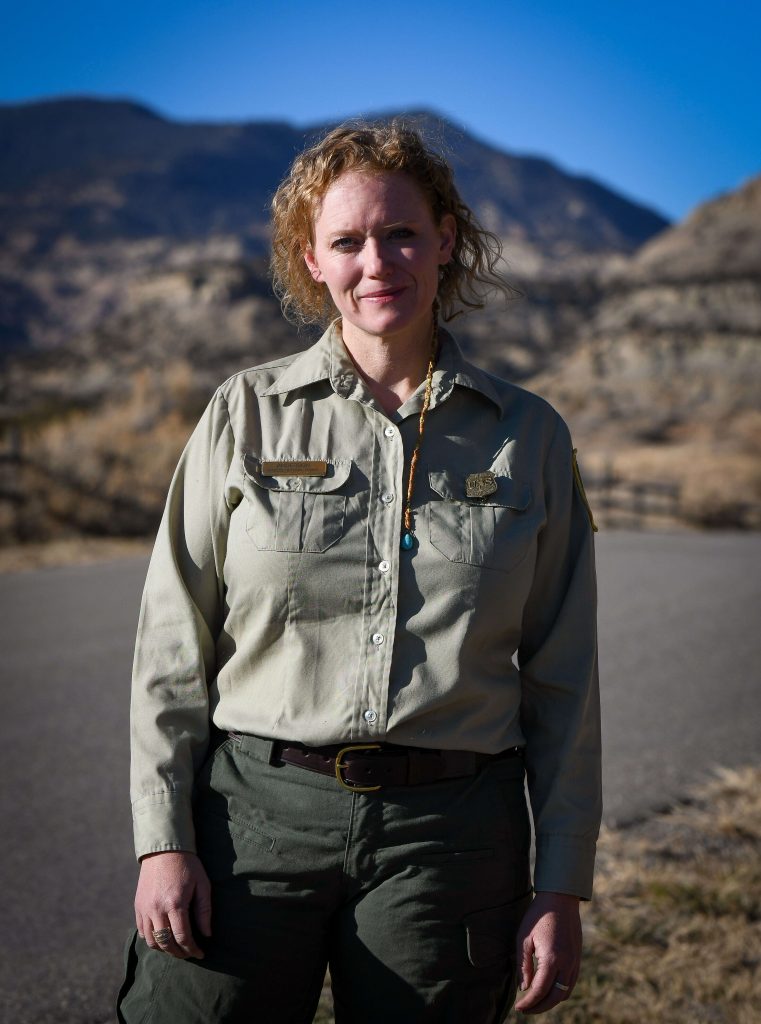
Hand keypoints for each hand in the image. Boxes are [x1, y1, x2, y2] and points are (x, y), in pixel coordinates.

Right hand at [135, 850, 211, 959]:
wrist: (163, 849)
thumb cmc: (187, 865)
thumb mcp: (202, 884)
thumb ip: (204, 910)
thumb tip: (206, 934)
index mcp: (175, 903)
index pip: (183, 937)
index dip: (192, 949)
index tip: (201, 953)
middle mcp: (157, 909)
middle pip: (166, 943)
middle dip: (179, 953)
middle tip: (189, 953)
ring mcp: (145, 908)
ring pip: (151, 941)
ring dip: (164, 949)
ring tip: (176, 948)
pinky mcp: (138, 906)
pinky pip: (142, 931)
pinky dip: (152, 939)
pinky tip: (162, 938)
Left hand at [513, 891, 580, 1014]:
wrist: (560, 899)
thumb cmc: (538, 916)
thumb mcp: (524, 938)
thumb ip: (523, 965)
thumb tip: (524, 988)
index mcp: (551, 958)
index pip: (540, 991)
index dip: (529, 1002)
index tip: (518, 1007)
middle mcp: (567, 963)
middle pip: (555, 997)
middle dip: (540, 1007)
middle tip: (526, 1009)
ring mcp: (575, 962)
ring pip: (565, 992)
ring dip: (551, 1001)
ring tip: (535, 1001)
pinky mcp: (577, 959)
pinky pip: (571, 983)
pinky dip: (560, 991)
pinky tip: (548, 989)